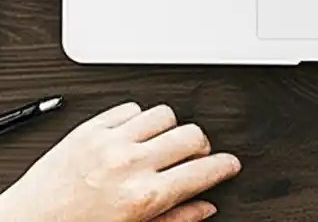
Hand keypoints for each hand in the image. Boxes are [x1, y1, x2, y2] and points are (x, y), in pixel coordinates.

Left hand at [0, 102, 240, 221]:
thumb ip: (175, 219)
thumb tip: (205, 207)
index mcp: (143, 197)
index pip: (203, 171)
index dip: (224, 166)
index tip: (228, 165)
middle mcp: (129, 165)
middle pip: (190, 136)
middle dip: (202, 146)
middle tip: (196, 157)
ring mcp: (108, 142)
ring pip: (164, 115)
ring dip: (170, 129)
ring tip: (162, 145)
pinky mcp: (89, 128)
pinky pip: (130, 107)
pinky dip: (139, 119)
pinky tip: (134, 136)